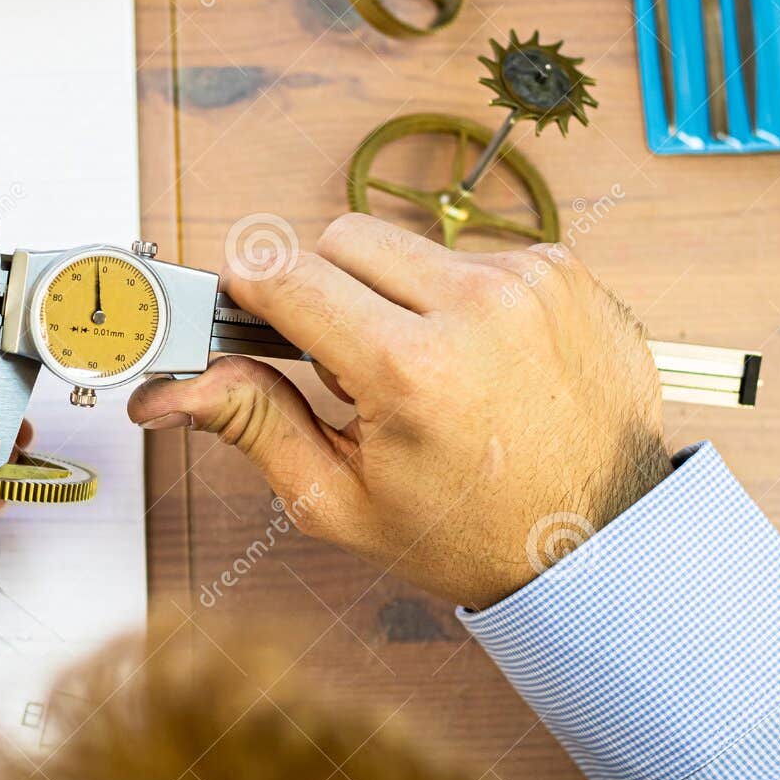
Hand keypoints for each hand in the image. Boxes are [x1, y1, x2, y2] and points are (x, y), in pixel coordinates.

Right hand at [128, 215, 671, 608]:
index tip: (243, 303)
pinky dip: (453, 296)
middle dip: (323, 290)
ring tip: (419, 367)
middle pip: (340, 239)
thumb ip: (255, 425)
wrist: (600, 540)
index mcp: (411, 370)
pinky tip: (472, 357)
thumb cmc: (473, 533)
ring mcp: (528, 281)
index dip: (249, 286)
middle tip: (345, 363)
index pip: (286, 273)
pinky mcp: (562, 271)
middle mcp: (476, 308)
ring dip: (391, 292)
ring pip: (404, 243)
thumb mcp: (341, 501)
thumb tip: (180, 388)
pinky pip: (469, 253)